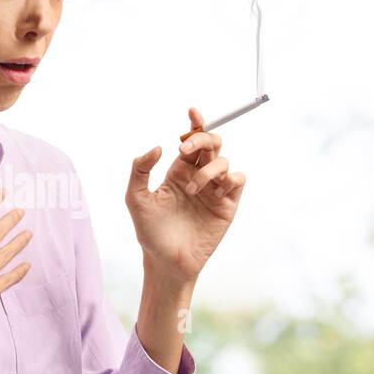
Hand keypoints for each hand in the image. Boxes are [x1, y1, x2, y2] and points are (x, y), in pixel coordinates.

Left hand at [125, 106, 246, 282]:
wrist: (166, 261)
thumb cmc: (149, 232)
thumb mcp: (135, 198)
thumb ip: (140, 170)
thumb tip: (158, 147)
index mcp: (178, 171)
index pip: (191, 140)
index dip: (195, 122)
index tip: (192, 111)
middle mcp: (198, 177)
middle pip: (212, 144)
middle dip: (202, 139)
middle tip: (184, 150)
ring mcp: (214, 191)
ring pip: (223, 161)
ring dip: (207, 170)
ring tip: (190, 191)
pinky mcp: (227, 206)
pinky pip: (238, 181)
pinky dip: (229, 180)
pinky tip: (214, 194)